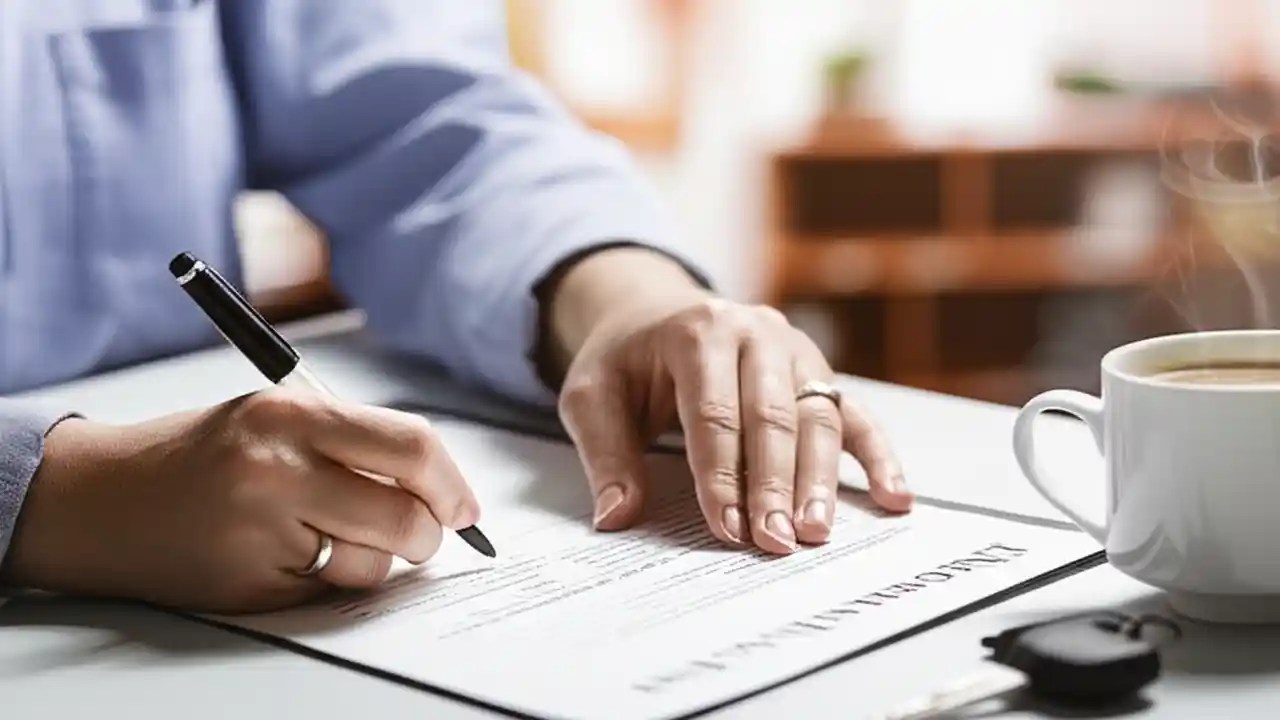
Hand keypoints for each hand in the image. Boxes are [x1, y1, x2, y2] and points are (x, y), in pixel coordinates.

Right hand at [3, 387, 477, 612]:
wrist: (102, 498)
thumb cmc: (201, 452)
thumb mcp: (277, 416)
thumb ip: (356, 442)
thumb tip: (440, 483)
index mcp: (291, 416)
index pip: (412, 448)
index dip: (452, 482)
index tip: (464, 505)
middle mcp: (278, 472)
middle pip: (407, 517)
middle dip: (429, 533)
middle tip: (421, 532)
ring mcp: (263, 534)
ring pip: (376, 563)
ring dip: (377, 558)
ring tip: (331, 534)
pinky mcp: (251, 586)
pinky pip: (332, 592)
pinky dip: (331, 579)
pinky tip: (292, 554)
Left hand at [543, 248, 912, 554]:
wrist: (654, 314)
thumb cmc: (625, 359)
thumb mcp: (591, 395)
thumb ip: (605, 455)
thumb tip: (617, 517)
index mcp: (698, 331)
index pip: (714, 413)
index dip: (721, 475)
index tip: (727, 527)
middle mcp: (754, 332)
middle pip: (772, 416)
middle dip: (773, 484)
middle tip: (774, 541)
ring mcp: (794, 351)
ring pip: (817, 416)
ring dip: (821, 478)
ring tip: (817, 530)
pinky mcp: (817, 373)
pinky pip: (855, 413)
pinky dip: (877, 455)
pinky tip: (894, 497)